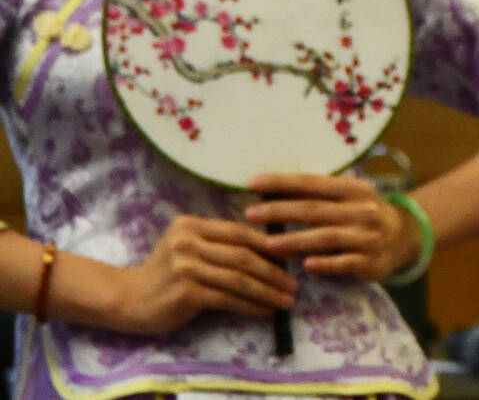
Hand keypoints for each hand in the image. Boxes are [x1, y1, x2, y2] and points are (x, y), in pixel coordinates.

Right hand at [101, 214, 296, 332]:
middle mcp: (187, 241)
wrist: (127, 299)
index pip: (239, 232)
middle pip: (243, 255)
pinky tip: (264, 311)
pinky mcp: (186, 291)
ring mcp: (185, 266)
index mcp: (191, 225)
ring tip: (286, 300)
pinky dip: (250, 305)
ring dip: (267, 291)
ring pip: (238, 278)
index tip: (292, 258)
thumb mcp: (188, 248)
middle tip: (294, 284)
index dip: (269, 246)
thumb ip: (219, 244)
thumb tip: (272, 250)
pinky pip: (227, 298)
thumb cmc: (165, 274)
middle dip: (274, 271)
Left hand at [246, 172, 420, 281]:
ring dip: (295, 241)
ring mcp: (367, 236)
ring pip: (326, 237)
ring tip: (267, 244)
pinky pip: (344, 263)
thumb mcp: (349, 197)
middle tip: (250, 213)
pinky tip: (306, 265)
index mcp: (354, 189)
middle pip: (315, 209)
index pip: (313, 183)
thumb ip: (319, 195)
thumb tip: (271, 191)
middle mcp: (362, 210)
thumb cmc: (363, 214)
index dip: (283, 182)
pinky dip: (325, 263)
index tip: (253, 182)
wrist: (404, 236)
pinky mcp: (369, 262)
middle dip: (279, 211)